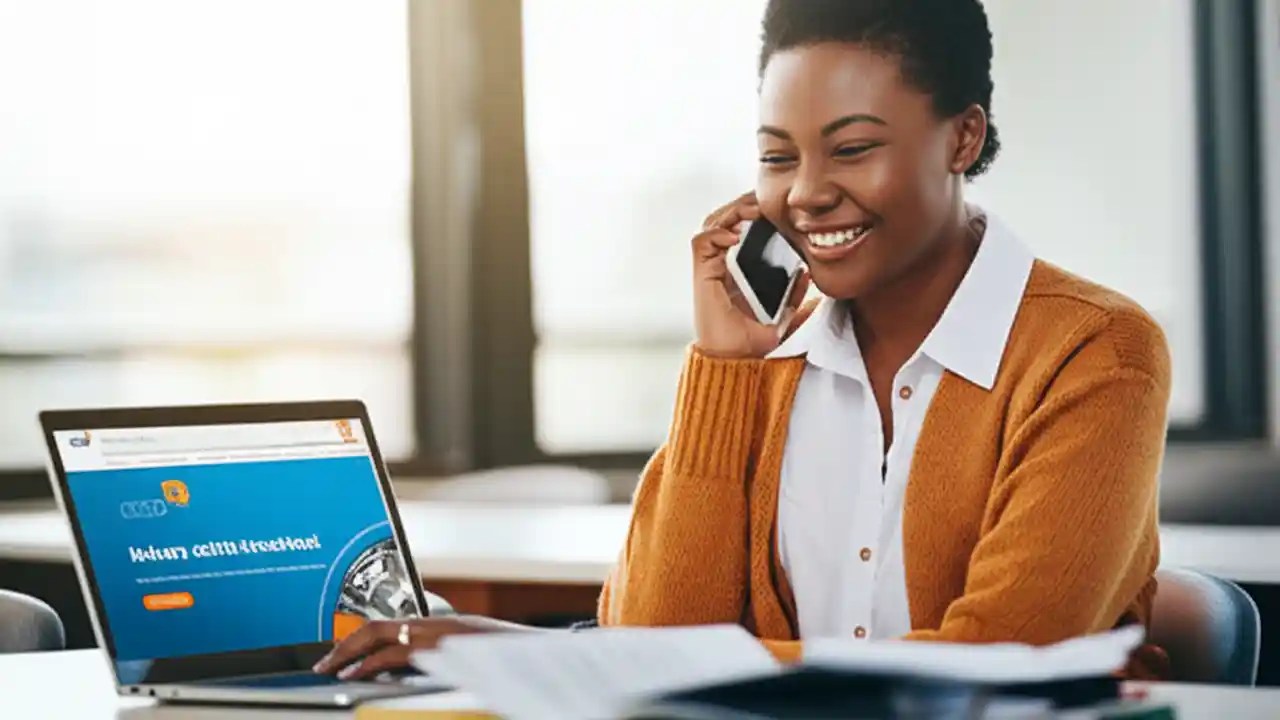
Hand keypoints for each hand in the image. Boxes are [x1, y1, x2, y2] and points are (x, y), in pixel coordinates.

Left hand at [312, 615, 540, 679]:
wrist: (540, 654)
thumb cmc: (510, 658)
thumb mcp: (472, 656)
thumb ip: (443, 659)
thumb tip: (417, 671)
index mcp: (441, 627)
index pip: (390, 626)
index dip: (360, 640)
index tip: (339, 657)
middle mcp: (437, 626)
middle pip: (378, 627)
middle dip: (346, 646)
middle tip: (323, 664)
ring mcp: (439, 636)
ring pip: (384, 636)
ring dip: (353, 653)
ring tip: (333, 670)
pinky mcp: (444, 649)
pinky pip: (400, 653)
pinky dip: (376, 663)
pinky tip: (360, 674)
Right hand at [693, 193, 809, 358]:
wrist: (735, 362)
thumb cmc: (751, 345)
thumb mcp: (782, 317)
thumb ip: (793, 297)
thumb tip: (809, 277)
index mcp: (733, 272)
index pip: (736, 228)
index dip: (750, 212)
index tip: (771, 207)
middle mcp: (718, 267)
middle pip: (723, 219)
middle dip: (742, 204)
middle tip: (764, 199)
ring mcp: (708, 270)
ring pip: (711, 225)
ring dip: (731, 212)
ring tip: (753, 210)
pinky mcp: (702, 277)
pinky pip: (701, 243)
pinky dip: (716, 234)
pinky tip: (735, 235)